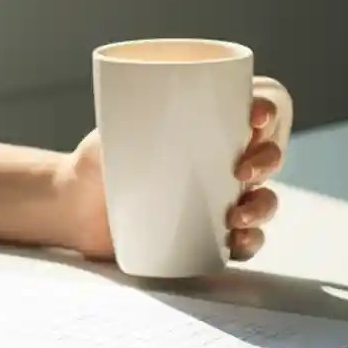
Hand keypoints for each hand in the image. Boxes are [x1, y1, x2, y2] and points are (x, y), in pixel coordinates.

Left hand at [56, 96, 287, 261]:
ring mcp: (221, 199)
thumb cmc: (96, 159)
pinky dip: (250, 242)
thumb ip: (119, 125)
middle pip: (270, 151)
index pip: (257, 105)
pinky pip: (245, 241)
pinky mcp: (210, 236)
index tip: (255, 116)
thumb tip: (131, 120)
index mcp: (208, 123)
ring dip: (264, 205)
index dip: (269, 107)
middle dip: (269, 158)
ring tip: (237, 216)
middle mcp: (223, 159)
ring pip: (265, 198)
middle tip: (243, 169)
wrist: (77, 207)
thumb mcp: (107, 135)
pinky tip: (237, 241)